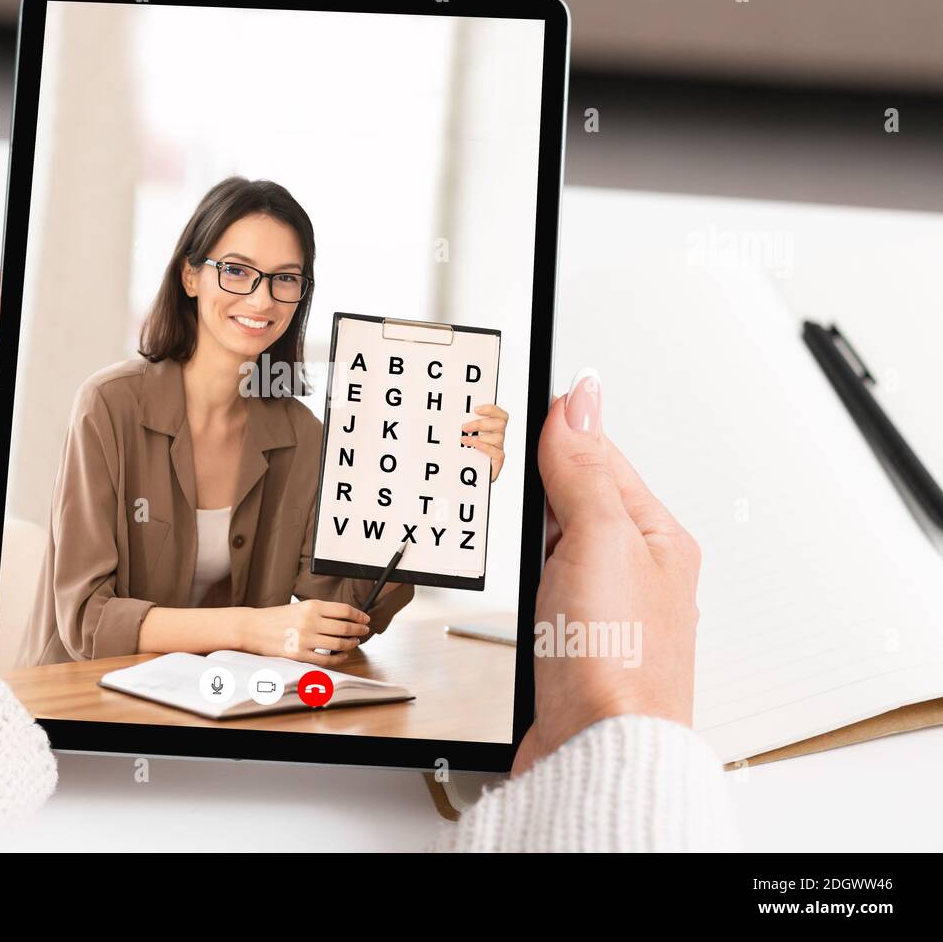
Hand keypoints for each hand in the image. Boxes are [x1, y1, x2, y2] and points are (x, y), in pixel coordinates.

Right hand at [240, 601, 370, 666]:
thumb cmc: (275, 617)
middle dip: (359, 630)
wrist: (253, 628)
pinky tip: (343, 656)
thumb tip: (342, 617)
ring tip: (354, 642)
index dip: (358, 615)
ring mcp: (305, 639)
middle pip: (345, 627)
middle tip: (364, 631)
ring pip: (338, 643)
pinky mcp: (299, 654)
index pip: (344, 610)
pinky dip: (338, 658)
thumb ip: (319, 611)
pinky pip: (326, 659)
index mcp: (311, 606)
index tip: (364, 618)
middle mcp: (310, 621)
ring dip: (350, 644)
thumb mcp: (299, 607)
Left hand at [461, 403, 508, 480]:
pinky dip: (483, 447)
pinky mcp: (497, 461)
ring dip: (480, 436)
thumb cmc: (466, 454)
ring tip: (463, 440)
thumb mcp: (465, 437)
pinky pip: (496, 452)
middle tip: (464, 427)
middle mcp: (498, 437)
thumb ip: (465, 427)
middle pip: (500, 423)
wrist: (468, 476)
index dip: (491, 409)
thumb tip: (453, 416)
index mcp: (493, 428)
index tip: (475, 408)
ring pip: (499, 437)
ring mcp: (498, 449)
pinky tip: (472, 446)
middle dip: (481, 423)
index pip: (500, 415)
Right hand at [511, 370, 700, 776]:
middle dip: (535, 479)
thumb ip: (583, 468)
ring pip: (554, 542)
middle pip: (574, 497)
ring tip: (498, 494)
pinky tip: (511, 571)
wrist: (596, 753)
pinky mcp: (569, 642)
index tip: (509, 408)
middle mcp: (634, 570)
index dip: (552, 430)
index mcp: (655, 535)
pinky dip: (520, 573)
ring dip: (526, 527)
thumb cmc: (617, 661)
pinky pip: (542, 586)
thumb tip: (581, 397)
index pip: (598, 455)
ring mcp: (601, 608)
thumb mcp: (598, 538)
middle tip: (493, 450)